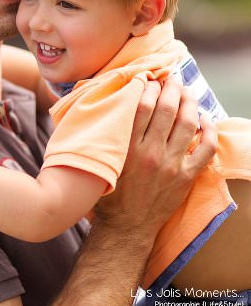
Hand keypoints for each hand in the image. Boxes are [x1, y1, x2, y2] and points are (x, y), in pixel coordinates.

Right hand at [94, 77, 216, 236]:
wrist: (126, 227)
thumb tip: (97, 111)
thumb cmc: (107, 194)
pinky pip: (205, 148)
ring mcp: (171, 165)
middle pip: (166, 109)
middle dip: (171, 88)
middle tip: (171, 78)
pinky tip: (204, 118)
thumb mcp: (99, 163)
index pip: (142, 106)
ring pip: (187, 124)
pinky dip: (208, 130)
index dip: (148, 87)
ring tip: (187, 91)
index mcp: (127, 148)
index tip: (149, 79)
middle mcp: (151, 153)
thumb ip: (102, 138)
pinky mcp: (186, 177)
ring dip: (189, 102)